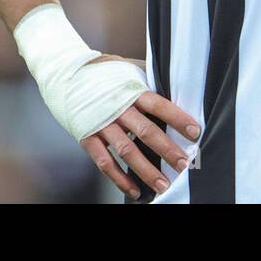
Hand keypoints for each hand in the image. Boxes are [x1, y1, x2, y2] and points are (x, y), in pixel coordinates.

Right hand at [77, 54, 200, 200]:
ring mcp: (102, 124)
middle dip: (167, 150)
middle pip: (146, 131)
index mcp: (131, 91)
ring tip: (163, 185)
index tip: (194, 132)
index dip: (177, 118)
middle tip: (184, 164)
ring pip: (127, 151)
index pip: (159, 105)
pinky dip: (120, 179)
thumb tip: (176, 85)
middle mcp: (118, 108)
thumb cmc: (103, 72)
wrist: (65, 74)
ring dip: (146, 170)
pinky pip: (105, 162)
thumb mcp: (128, 70)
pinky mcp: (88, 137)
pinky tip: (135, 190)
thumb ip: (149, 80)